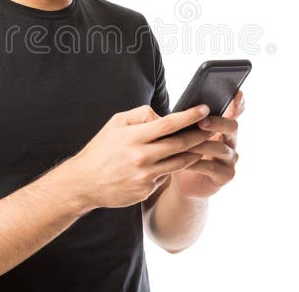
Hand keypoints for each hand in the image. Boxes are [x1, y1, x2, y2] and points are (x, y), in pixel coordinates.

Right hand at [62, 104, 214, 209]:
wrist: (84, 183)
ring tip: (202, 145)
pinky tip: (174, 162)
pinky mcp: (146, 190)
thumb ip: (141, 115)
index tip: (204, 108)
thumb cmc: (101, 149)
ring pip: (179, 162)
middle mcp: (141, 157)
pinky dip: (172, 168)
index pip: (169, 124)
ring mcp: (145, 176)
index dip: (189, 116)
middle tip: (213, 127)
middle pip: (180, 144)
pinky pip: (166, 176)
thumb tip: (164, 117)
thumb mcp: (116, 123)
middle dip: (200, 135)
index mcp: (133, 137)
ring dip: (193, 153)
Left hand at [173, 90, 245, 198]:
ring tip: (184, 143)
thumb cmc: (182, 152)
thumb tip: (160, 109)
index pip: (234, 111)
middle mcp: (231, 141)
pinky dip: (196, 164)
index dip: (237, 103)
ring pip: (220, 148)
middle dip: (217, 122)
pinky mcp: (225, 175)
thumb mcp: (182, 134)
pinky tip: (183, 162)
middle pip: (232, 127)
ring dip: (201, 144)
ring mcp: (230, 159)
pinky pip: (212, 168)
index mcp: (222, 126)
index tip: (237, 93)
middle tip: (202, 122)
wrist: (181, 182)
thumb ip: (182, 121)